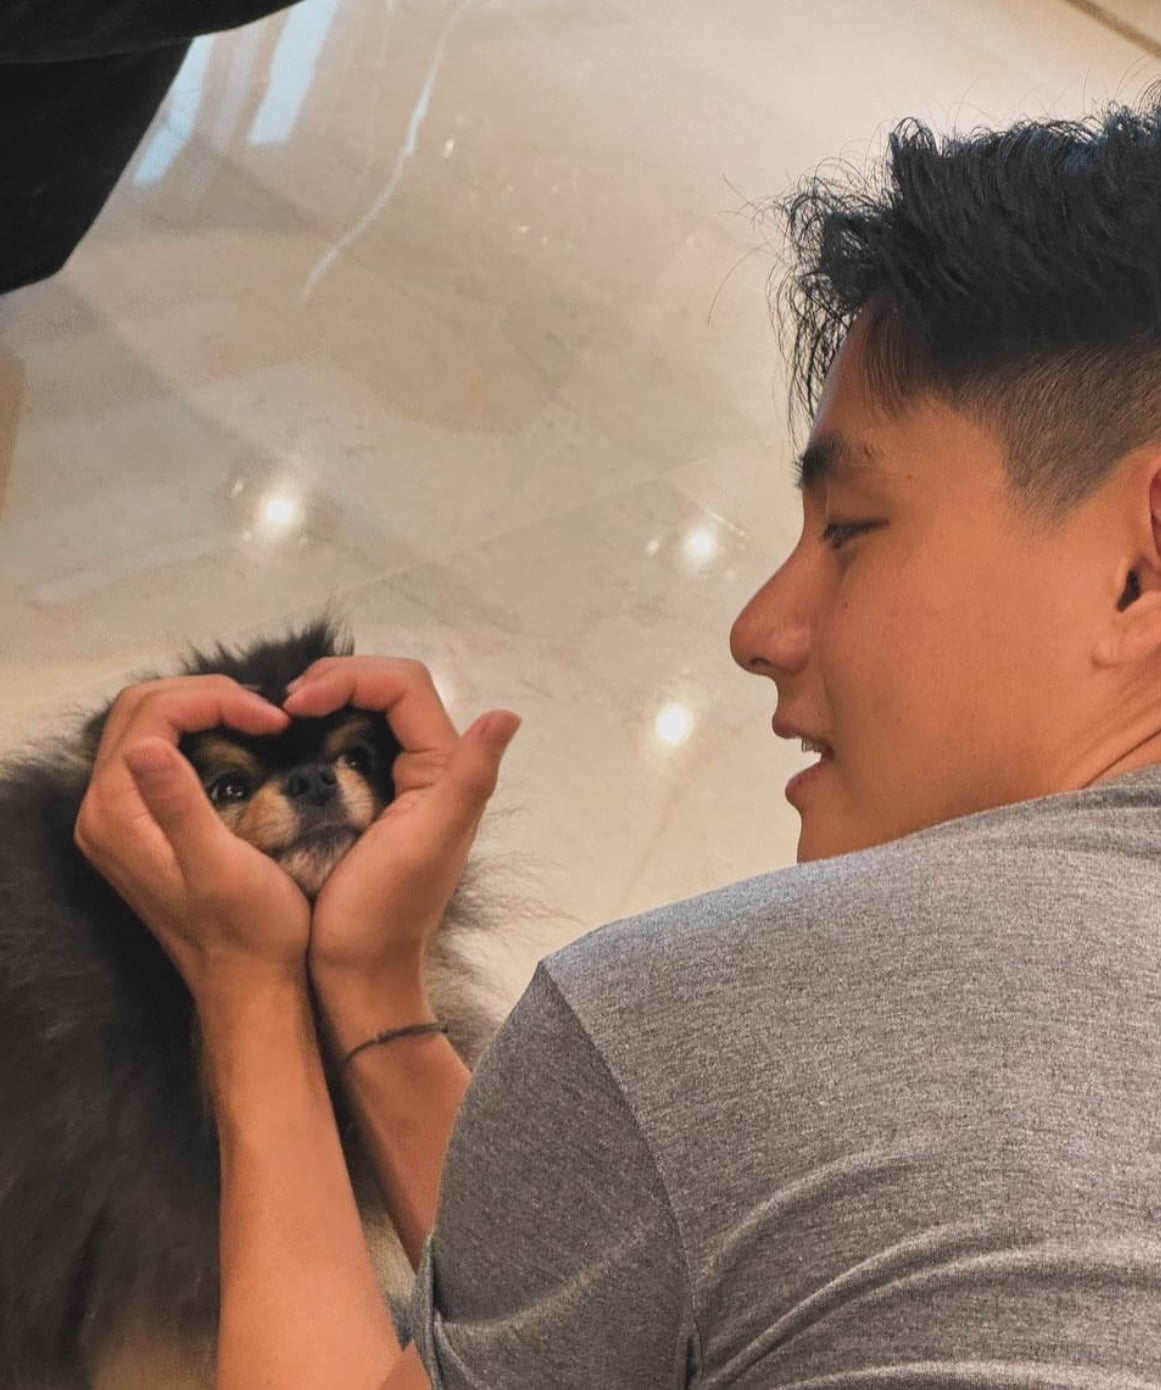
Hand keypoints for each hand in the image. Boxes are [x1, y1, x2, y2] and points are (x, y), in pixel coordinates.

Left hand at [74, 675, 308, 1007]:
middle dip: (206, 697)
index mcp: (119, 815)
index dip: (216, 702)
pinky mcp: (138, 828)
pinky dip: (195, 734)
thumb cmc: (250, 930)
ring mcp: (117, 820)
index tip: (274, 720)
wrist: (249, 984)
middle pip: (140, 710)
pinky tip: (237, 745)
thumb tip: (147, 746)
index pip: (152, 714)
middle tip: (267, 714)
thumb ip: (179, 805)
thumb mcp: (220, 867)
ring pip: (146, 726)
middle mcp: (104, 812)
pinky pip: (154, 752)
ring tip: (258, 723)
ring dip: (201, 710)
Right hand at [280, 658, 519, 985]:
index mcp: (445, 768)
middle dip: (335, 680)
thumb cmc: (383, 913)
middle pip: (386, 687)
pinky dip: (318, 724)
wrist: (355, 971)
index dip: (351, 678)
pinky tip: (287, 737)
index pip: (405, 686)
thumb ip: (471, 778)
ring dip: (325, 698)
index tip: (299, 703)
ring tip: (281, 715)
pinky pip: (346, 738)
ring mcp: (396, 779)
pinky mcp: (366, 796)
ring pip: (366, 708)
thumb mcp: (428, 842)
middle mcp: (429, 766)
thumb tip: (506, 716)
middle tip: (283, 705)